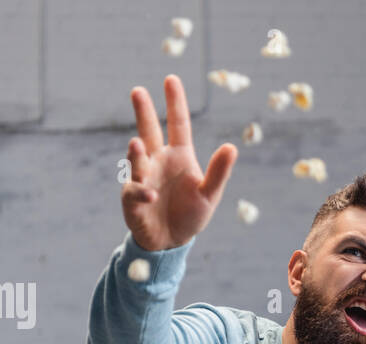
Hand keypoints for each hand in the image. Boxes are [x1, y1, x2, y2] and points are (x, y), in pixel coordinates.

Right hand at [123, 74, 236, 250]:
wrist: (171, 242)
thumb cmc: (190, 215)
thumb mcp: (209, 194)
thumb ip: (218, 172)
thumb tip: (232, 147)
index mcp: (179, 156)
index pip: (177, 124)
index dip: (175, 103)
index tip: (170, 79)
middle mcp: (158, 162)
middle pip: (149, 132)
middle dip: (143, 113)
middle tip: (138, 91)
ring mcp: (143, 178)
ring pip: (137, 160)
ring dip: (136, 154)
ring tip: (136, 144)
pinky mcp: (133, 200)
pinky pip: (135, 192)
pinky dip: (142, 192)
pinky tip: (151, 195)